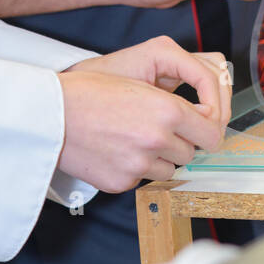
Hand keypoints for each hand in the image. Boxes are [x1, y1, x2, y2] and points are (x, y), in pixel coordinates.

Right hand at [57, 37, 229, 190]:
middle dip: (180, 143)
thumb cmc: (90, 91)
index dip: (207, 130)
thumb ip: (174, 101)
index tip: (200, 128)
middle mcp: (158, 139)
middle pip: (192, 153)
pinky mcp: (123, 182)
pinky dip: (134, 168)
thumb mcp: (139, 81)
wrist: (51, 113)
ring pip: (170, 169)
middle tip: (157, 129)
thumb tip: (200, 119)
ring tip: (132, 138)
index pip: (212, 133)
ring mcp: (140, 164)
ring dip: (159, 158)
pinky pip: (142, 179)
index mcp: (167, 109)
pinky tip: (115, 150)